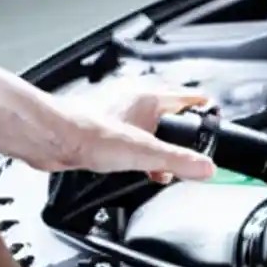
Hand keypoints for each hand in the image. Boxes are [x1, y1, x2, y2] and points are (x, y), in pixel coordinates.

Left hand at [35, 89, 217, 183]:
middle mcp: (133, 102)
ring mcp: (117, 115)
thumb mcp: (146, 153)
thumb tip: (207, 169)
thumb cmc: (88, 134)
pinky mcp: (102, 129)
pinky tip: (134, 168)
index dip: (204, 108)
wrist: (51, 138)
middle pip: (169, 115)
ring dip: (158, 148)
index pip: (187, 97)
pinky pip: (130, 139)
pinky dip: (138, 153)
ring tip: (162, 168)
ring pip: (148, 128)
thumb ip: (179, 161)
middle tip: (189, 156)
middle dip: (181, 138)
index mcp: (148, 99)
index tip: (215, 116)